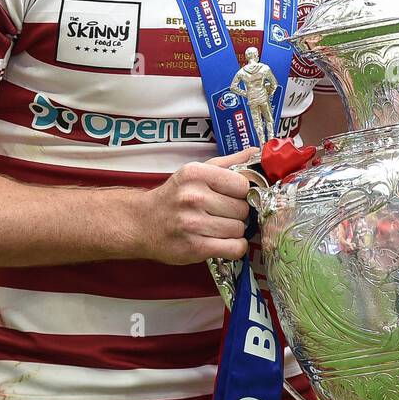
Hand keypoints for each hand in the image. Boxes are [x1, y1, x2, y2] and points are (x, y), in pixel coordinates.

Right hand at [136, 151, 256, 263]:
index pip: (243, 184)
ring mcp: (192, 223)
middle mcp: (193, 197)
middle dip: (237, 213)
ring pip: (239, 229)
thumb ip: (228, 163)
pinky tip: (223, 242)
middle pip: (242, 209)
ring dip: (234, 231)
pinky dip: (234, 247)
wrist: (142, 223)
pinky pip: (235, 248)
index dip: (241, 193)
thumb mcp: (196, 172)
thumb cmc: (175, 196)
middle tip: (222, 214)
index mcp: (196, 174)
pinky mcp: (194, 248)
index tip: (232, 196)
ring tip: (217, 227)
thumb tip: (257, 151)